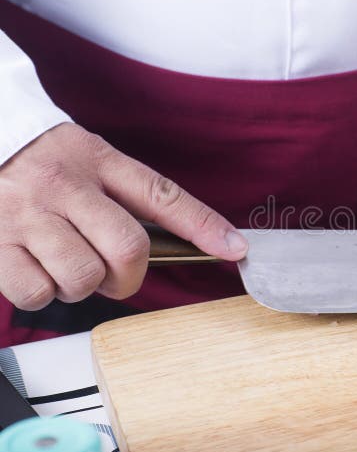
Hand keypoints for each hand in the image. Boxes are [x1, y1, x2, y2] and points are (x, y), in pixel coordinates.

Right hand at [0, 123, 246, 309]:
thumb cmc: (39, 159)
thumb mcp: (88, 157)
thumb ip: (127, 194)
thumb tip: (182, 238)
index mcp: (97, 161)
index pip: (163, 195)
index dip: (204, 226)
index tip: (235, 249)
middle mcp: (65, 186)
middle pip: (128, 249)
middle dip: (130, 277)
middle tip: (115, 273)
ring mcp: (26, 216)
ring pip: (83, 277)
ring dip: (83, 286)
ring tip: (67, 265)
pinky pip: (37, 293)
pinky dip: (43, 294)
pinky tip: (36, 270)